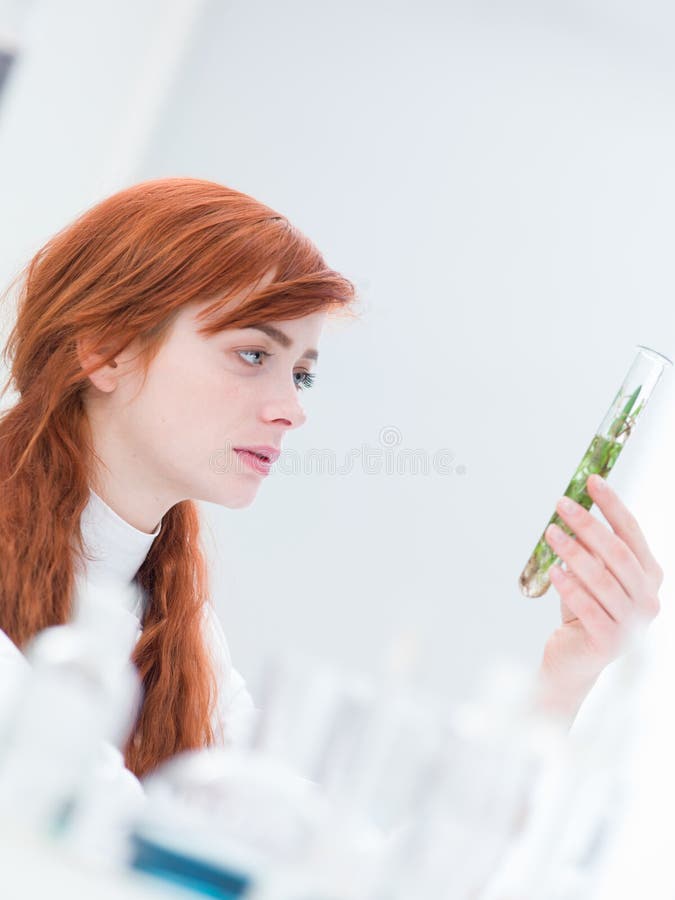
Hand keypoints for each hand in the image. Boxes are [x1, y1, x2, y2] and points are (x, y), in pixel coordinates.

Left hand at [537, 473, 662, 720]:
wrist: (573, 661)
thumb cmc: (583, 610)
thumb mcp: (590, 574)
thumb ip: (590, 547)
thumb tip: (573, 505)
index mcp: (649, 575)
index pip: (632, 533)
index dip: (612, 505)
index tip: (592, 481)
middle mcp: (647, 598)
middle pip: (617, 554)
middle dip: (589, 525)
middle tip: (562, 504)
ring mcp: (632, 623)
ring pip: (602, 579)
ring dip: (573, 552)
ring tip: (551, 532)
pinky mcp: (610, 642)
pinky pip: (588, 609)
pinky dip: (570, 588)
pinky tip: (554, 571)